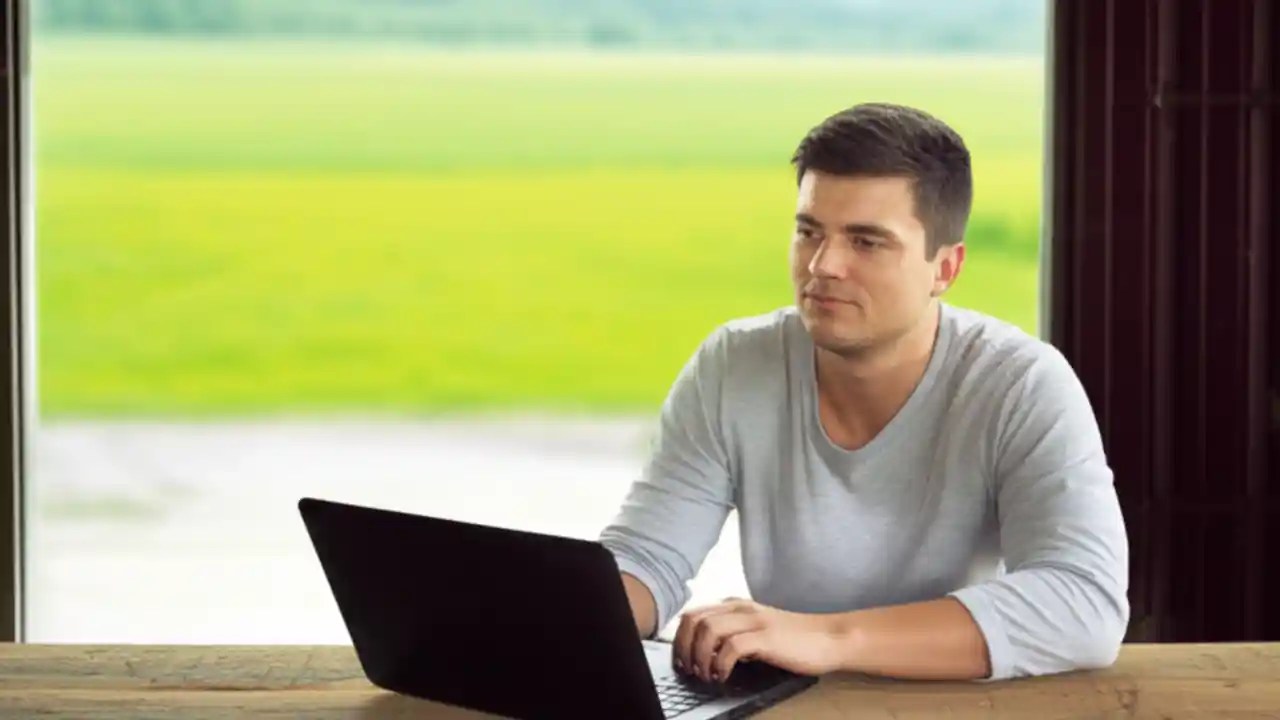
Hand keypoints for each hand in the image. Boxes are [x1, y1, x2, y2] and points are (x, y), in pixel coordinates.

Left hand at [672, 597, 844, 682]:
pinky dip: (720, 663)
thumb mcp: (758, 631)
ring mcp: (754, 621)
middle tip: (689, 668)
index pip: (694, 613)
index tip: (681, 658)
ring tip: (706, 674)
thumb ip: (734, 634)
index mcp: (737, 605)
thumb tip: (709, 652)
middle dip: (684, 646)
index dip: (680, 637)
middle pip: (695, 619)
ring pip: (709, 630)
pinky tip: (723, 675)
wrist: (830, 638)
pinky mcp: (767, 637)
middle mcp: (742, 608)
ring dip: (700, 656)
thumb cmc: (795, 639)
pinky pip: (731, 647)